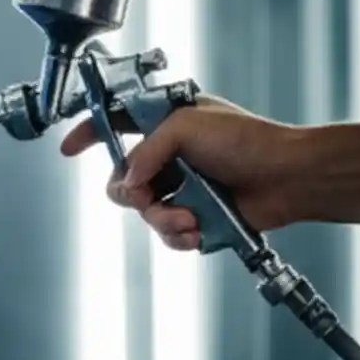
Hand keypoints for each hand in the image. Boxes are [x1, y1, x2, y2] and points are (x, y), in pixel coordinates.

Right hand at [59, 95, 303, 250]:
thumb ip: (147, 149)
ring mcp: (181, 188)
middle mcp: (169, 157)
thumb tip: (128, 179)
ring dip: (163, 219)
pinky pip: (167, 235)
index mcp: (165, 125)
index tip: (70, 148)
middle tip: (146, 196)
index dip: (89, 134)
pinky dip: (180, 235)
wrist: (289, 179)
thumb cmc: (250, 142)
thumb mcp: (188, 126)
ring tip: (187, 218)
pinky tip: (198, 228)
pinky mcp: (195, 216)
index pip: (115, 124)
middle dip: (132, 194)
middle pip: (121, 180)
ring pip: (144, 213)